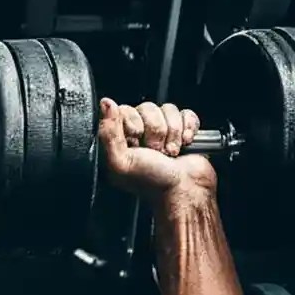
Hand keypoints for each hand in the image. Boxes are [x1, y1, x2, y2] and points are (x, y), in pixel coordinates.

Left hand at [99, 98, 216, 205]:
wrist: (185, 190)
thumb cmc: (153, 183)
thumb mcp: (120, 162)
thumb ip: (108, 133)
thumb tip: (106, 104)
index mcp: (120, 140)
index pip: (123, 110)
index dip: (134, 123)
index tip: (137, 141)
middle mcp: (140, 134)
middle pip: (147, 107)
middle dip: (155, 131)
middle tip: (155, 151)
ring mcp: (163, 130)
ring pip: (167, 109)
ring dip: (172, 132)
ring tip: (170, 152)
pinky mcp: (183, 129)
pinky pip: (186, 113)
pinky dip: (188, 128)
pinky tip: (184, 143)